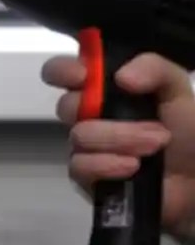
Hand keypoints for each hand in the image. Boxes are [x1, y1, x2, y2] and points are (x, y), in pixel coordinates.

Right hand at [43, 53, 194, 239]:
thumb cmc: (187, 132)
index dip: (62, 70)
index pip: (63, 71)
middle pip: (65, 105)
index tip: (82, 76)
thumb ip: (154, 69)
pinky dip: (108, 164)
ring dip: (120, 138)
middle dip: (97, 110)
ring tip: (154, 145)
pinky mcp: (86, 176)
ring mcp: (85, 147)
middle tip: (124, 112)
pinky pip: (80, 166)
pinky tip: (133, 167)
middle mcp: (89, 115)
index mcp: (104, 88)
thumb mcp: (178, 89)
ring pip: (80, 136)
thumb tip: (122, 77)